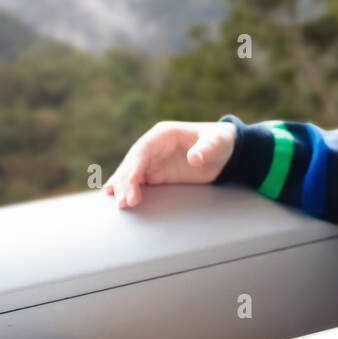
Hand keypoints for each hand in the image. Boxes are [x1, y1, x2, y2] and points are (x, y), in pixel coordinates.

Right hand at [104, 120, 236, 208]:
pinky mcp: (155, 174)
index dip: (136, 164)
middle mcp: (152, 147)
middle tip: (126, 201)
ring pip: (130, 174)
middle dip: (127, 182)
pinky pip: (136, 181)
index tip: (134, 180)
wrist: (224, 151)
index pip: (143, 149)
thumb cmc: (220, 141)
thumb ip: (207, 149)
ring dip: (123, 188)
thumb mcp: (217, 142)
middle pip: (133, 164)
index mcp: (163, 134)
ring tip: (121, 204)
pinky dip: (124, 188)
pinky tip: (113, 196)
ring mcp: (152, 161)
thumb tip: (194, 158)